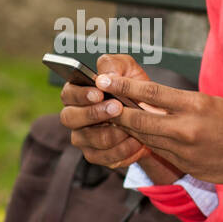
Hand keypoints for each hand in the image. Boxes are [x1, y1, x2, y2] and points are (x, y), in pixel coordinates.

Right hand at [58, 54, 168, 169]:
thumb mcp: (129, 69)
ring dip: (114, 132)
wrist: (154, 116)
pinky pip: (105, 157)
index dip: (81, 95)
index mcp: (77, 93)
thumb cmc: (135, 89)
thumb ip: (114, 64)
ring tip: (133, 126)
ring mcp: (83, 138)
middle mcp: (74, 117)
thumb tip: (105, 76)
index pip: (68, 94)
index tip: (99, 93)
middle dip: (94, 114)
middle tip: (117, 107)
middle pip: (70, 118)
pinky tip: (136, 142)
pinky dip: (123, 150)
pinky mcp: (96, 156)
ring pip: (91, 140)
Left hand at [92, 72, 222, 184]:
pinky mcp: (184, 166)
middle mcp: (186, 129)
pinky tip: (135, 135)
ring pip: (145, 138)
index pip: (151, 93)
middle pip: (140, 120)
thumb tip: (147, 99)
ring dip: (127, 127)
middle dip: (116, 111)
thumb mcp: (209, 102)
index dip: (123, 87)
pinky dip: (145, 142)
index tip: (103, 81)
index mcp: (195, 106)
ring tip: (111, 116)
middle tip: (98, 102)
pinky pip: (159, 151)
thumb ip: (178, 102)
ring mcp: (184, 151)